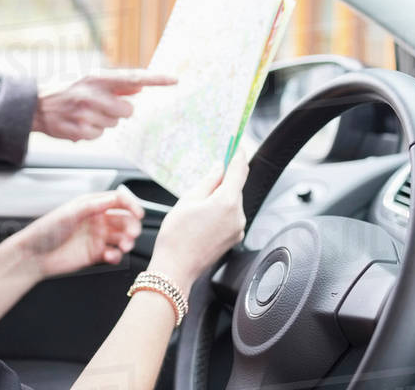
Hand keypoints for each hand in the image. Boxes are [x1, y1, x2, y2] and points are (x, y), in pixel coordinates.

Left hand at [10, 187, 145, 280]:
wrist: (34, 255)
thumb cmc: (47, 230)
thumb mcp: (70, 213)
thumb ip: (92, 206)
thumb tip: (112, 198)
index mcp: (91, 205)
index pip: (117, 201)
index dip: (131, 205)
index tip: (139, 214)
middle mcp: (96, 220)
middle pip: (123, 220)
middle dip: (131, 226)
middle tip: (132, 234)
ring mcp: (96, 237)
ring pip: (121, 237)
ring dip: (127, 241)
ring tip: (124, 246)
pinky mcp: (95, 254)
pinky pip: (113, 253)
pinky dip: (116, 255)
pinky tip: (111, 256)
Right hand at [33, 72, 176, 141]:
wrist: (34, 106)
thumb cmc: (65, 90)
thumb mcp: (88, 80)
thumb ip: (115, 84)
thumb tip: (140, 85)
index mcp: (96, 78)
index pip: (133, 77)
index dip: (155, 79)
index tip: (174, 80)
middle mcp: (91, 94)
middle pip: (127, 111)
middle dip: (119, 111)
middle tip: (102, 106)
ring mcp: (84, 114)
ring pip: (113, 124)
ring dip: (104, 121)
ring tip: (85, 114)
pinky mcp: (79, 131)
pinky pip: (99, 135)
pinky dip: (92, 131)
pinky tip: (79, 123)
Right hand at [149, 150, 249, 290]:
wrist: (176, 268)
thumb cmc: (176, 236)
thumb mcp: (187, 200)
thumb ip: (207, 181)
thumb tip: (219, 169)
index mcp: (226, 202)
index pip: (238, 171)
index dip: (238, 156)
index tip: (238, 146)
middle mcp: (237, 215)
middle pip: (234, 188)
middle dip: (222, 182)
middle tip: (203, 183)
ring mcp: (238, 228)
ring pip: (232, 203)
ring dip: (219, 198)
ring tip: (196, 208)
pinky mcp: (234, 238)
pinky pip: (230, 216)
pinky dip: (220, 211)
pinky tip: (202, 219)